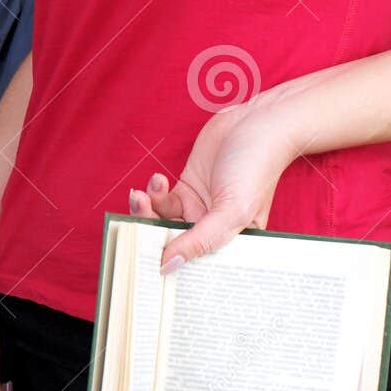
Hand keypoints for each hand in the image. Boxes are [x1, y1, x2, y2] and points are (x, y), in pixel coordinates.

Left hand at [130, 95, 298, 274]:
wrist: (256, 124)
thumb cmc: (255, 169)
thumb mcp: (231, 211)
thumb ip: (199, 240)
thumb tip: (168, 266)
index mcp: (229, 241)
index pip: (193, 263)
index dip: (168, 264)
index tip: (143, 263)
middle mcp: (212, 227)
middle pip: (172, 241)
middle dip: (149, 234)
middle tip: (134, 226)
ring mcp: (197, 205)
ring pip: (162, 219)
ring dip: (147, 210)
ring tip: (140, 196)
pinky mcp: (187, 186)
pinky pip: (162, 199)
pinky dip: (154, 192)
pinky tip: (157, 180)